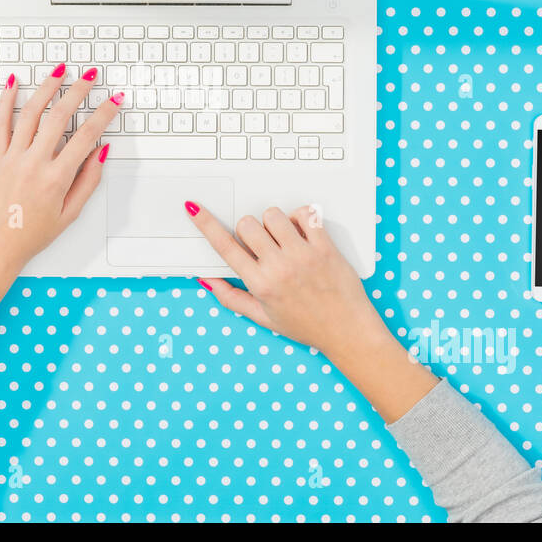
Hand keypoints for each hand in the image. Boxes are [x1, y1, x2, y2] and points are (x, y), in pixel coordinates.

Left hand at [0, 65, 123, 334]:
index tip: (114, 100)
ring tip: (59, 71)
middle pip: (59, 116)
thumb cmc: (30, 236)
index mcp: (56, 179)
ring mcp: (11, 158)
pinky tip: (12, 83)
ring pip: (30, 113)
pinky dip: (5, 100)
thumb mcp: (70, 214)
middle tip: (90, 76)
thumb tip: (101, 153)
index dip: (104, 114)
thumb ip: (88, 181)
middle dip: (78, 91)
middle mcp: (33, 164)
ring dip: (46, 88)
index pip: (86, 136)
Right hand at [186, 202, 384, 359]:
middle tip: (262, 243)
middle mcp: (279, 267)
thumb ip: (231, 298)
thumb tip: (208, 281)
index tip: (194, 208)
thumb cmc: (307, 326)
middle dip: (249, 228)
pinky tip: (304, 233)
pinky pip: (306, 214)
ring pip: (274, 215)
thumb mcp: (263, 318)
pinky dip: (302, 217)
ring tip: (285, 238)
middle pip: (247, 224)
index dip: (206, 224)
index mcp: (260, 284)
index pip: (225, 246)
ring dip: (274, 222)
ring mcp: (303, 255)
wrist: (347, 332)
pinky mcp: (325, 247)